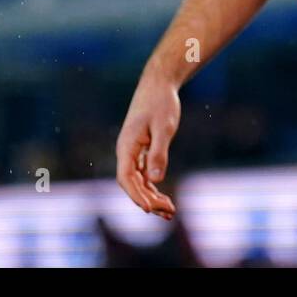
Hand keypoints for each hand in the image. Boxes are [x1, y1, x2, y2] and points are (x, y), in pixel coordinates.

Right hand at [115, 72, 180, 219]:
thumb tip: (155, 180)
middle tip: (168, 212)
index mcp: (126, 146)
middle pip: (132, 183)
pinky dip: (153, 187)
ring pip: (138, 181)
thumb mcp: (164, 127)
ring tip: (169, 212)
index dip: (137, 195)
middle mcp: (126, 152)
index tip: (150, 209)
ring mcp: (133, 152)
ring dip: (151, 197)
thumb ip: (159, 152)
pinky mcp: (141, 150)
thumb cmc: (161, 103)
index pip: (126, 178)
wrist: (158, 84)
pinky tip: (163, 198)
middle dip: (148, 200)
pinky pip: (144, 174)